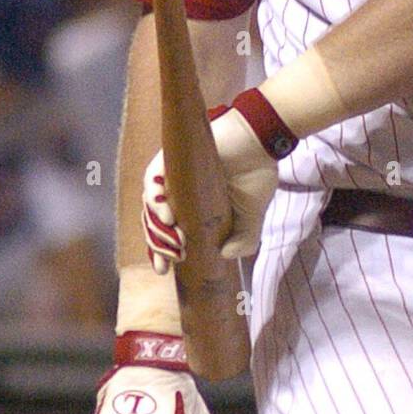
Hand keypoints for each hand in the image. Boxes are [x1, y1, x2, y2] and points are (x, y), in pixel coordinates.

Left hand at [142, 106, 279, 271]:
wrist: (261, 142)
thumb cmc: (256, 174)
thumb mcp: (252, 216)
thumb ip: (243, 239)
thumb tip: (224, 256)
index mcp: (195, 205)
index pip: (170, 231)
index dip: (163, 251)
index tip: (165, 271)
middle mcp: (181, 190)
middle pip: (156, 221)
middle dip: (156, 246)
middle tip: (164, 265)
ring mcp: (175, 174)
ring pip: (151, 203)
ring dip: (155, 227)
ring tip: (171, 243)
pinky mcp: (172, 157)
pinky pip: (153, 178)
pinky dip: (155, 197)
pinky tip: (167, 215)